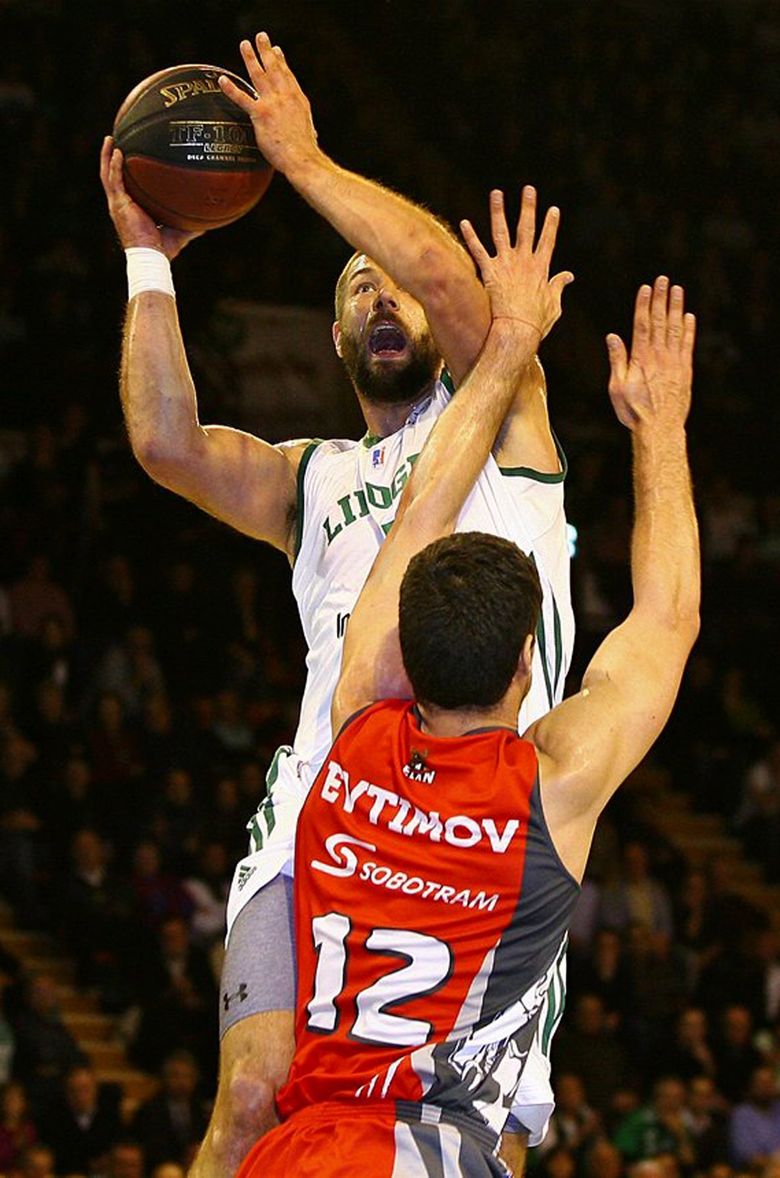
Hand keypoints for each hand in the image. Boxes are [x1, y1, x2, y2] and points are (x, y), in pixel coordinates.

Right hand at [99, 137, 201, 259]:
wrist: (152, 257)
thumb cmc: (162, 249)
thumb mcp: (179, 231)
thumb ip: (190, 223)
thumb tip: (207, 219)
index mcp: (131, 209)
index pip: (126, 187)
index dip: (124, 173)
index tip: (129, 157)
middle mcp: (121, 205)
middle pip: (112, 176)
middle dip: (110, 158)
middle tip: (115, 140)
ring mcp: (117, 204)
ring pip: (107, 174)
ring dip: (107, 156)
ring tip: (110, 139)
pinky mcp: (118, 205)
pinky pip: (113, 180)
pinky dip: (114, 165)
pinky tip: (118, 152)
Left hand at [218, 32, 318, 174]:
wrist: (302, 158)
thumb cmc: (305, 150)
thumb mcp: (308, 131)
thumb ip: (302, 125)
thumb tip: (308, 133)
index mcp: (298, 100)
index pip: (287, 76)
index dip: (281, 61)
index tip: (277, 50)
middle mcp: (285, 96)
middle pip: (274, 68)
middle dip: (266, 51)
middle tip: (260, 37)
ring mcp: (272, 103)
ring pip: (259, 75)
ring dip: (251, 58)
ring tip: (244, 45)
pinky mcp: (260, 114)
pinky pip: (242, 98)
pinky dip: (231, 88)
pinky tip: (222, 79)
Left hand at [459, 187, 572, 343]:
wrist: (517, 332)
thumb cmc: (537, 322)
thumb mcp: (554, 304)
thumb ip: (559, 286)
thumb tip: (569, 276)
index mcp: (541, 267)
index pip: (547, 240)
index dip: (550, 225)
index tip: (553, 209)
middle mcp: (524, 260)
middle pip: (527, 228)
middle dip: (528, 207)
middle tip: (528, 189)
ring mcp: (506, 264)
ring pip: (501, 231)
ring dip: (498, 211)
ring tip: (496, 193)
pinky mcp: (489, 272)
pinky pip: (477, 250)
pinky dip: (471, 236)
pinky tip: (464, 222)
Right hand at [607, 277, 695, 431]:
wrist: (659, 428)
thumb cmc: (634, 411)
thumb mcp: (617, 387)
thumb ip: (617, 360)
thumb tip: (612, 337)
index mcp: (640, 359)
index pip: (642, 325)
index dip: (644, 305)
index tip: (646, 288)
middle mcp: (658, 356)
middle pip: (660, 321)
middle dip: (661, 299)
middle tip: (663, 280)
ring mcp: (674, 362)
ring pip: (675, 328)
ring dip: (676, 308)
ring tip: (677, 290)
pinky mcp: (685, 371)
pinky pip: (687, 345)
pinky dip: (688, 329)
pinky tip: (689, 316)